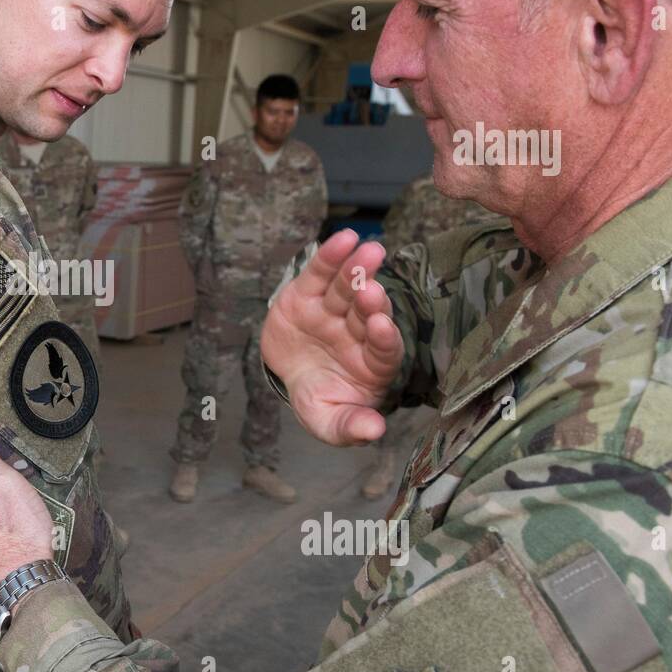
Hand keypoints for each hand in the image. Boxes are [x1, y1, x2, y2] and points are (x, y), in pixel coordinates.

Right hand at [259, 229, 402, 445]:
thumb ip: (351, 427)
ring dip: (358, 271)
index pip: (384, 350)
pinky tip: (343, 239)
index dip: (383, 338)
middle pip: (367, 314)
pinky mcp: (308, 293)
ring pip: (348, 288)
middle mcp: (358, 333)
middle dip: (370, 301)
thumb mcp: (329, 422)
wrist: (287, 376)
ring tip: (367, 253)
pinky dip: (331, 256)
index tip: (379, 327)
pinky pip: (322, 272)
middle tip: (371, 291)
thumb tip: (375, 432)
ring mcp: (334, 311)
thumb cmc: (318, 400)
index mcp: (371, 365)